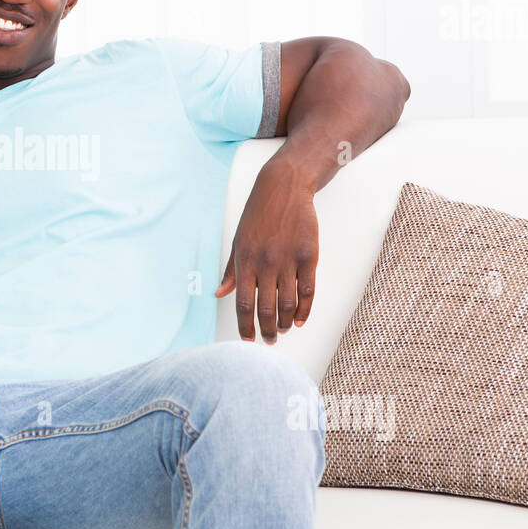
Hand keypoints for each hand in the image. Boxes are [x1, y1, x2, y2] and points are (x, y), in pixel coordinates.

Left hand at [215, 161, 318, 343]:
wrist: (284, 188)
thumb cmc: (259, 214)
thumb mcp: (238, 241)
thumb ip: (231, 270)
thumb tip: (219, 293)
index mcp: (245, 262)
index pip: (243, 304)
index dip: (245, 327)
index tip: (247, 340)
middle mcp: (266, 264)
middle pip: (267, 310)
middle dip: (267, 331)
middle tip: (269, 340)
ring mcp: (288, 261)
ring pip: (288, 305)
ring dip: (286, 323)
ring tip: (283, 329)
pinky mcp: (308, 257)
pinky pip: (308, 291)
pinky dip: (305, 310)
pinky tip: (300, 319)